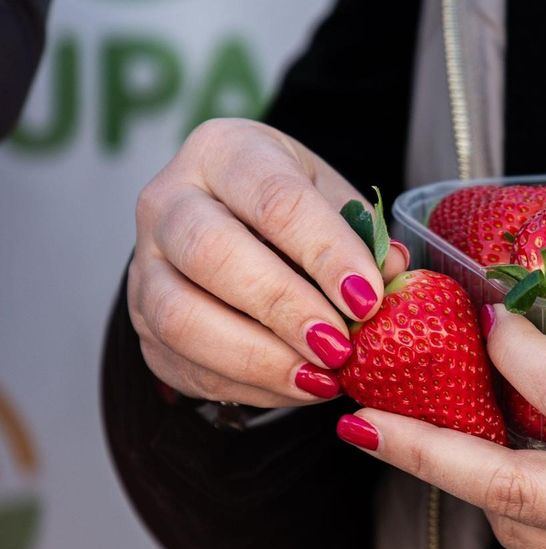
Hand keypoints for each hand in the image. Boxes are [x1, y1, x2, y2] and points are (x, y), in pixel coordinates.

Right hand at [129, 118, 407, 406]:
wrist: (231, 223)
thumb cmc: (292, 210)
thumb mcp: (333, 202)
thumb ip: (363, 237)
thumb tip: (392, 272)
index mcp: (225, 152)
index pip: (274, 199)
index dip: (324, 253)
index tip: (367, 299)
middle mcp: (168, 201)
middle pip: (212, 253)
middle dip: (284, 308)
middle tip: (338, 347)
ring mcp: (143, 265)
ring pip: (181, 318)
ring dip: (258, 359)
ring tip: (322, 379)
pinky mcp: (141, 323)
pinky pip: (184, 365)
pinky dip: (248, 387)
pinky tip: (299, 388)